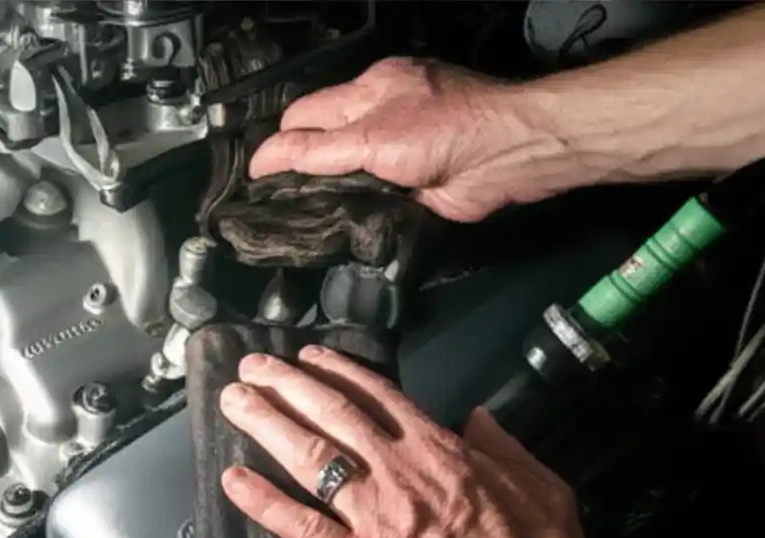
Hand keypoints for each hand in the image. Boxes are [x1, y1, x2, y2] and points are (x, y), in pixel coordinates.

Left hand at [218, 346, 589, 537]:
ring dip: (266, 423)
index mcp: (437, 449)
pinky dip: (263, 501)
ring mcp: (372, 515)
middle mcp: (396, 471)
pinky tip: (232, 480)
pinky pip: (300, 525)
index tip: (307, 356)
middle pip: (331, 415)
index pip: (376, 397)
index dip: (336, 372)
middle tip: (252, 366)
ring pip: (308, 456)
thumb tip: (478, 417)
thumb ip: (502, 444)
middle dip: (287, 385)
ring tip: (233, 400)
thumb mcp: (536, 481)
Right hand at [251, 57, 567, 221]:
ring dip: (321, 183)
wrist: (511, 154)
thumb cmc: (449, 131)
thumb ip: (319, 151)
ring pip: (341, 165)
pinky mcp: (414, 183)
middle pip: (319, 136)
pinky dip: (349, 201)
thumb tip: (271, 159)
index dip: (277, 144)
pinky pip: (368, 193)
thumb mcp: (372, 138)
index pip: (305, 116)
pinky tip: (335, 218)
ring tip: (295, 211)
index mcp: (371, 91)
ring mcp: (398, 148)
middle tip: (272, 196)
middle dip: (294, 160)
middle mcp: (380, 116)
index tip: (254, 174)